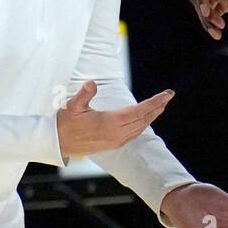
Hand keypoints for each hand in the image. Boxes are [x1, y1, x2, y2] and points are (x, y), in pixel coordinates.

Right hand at [55, 81, 172, 158]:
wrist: (58, 143)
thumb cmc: (65, 123)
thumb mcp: (72, 106)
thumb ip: (84, 94)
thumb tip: (92, 83)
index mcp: (109, 122)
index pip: (139, 111)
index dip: (154, 102)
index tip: (166, 95)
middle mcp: (116, 134)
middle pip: (143, 119)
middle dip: (157, 107)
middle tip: (169, 96)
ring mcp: (115, 141)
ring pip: (140, 128)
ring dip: (151, 116)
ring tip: (160, 106)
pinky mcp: (112, 145)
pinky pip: (133, 135)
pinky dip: (142, 126)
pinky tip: (145, 121)